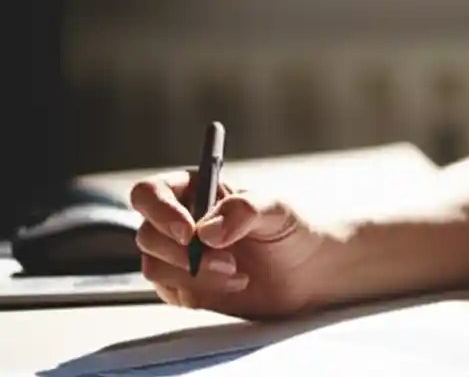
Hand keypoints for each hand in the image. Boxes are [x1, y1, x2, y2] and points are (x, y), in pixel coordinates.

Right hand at [130, 171, 333, 318]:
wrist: (308, 272)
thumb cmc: (292, 229)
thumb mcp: (278, 209)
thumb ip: (245, 209)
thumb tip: (206, 231)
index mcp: (195, 190)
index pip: (150, 193)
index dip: (160, 211)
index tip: (189, 232)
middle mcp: (180, 221)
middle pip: (147, 234)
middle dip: (185, 253)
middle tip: (229, 261)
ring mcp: (178, 256)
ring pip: (155, 267)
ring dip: (196, 275)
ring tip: (238, 273)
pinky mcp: (184, 287)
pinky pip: (171, 293)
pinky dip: (201, 292)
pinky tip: (235, 284)